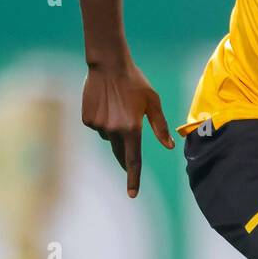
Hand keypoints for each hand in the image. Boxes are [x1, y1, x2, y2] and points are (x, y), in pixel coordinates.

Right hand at [81, 59, 174, 196]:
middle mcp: (114, 131)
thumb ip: (159, 127)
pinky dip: (102, 121)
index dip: (133, 178)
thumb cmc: (135, 82)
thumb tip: (169, 146)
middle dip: (125, 154)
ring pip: (108, 137)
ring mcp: (98, 126)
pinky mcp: (87, 119)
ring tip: (117, 107)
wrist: (108, 64)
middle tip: (129, 144)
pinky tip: (105, 104)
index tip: (132, 194)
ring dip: (114, 130)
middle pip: (120, 152)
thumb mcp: (153, 102)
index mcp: (132, 129)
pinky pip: (97, 127)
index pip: (133, 160)